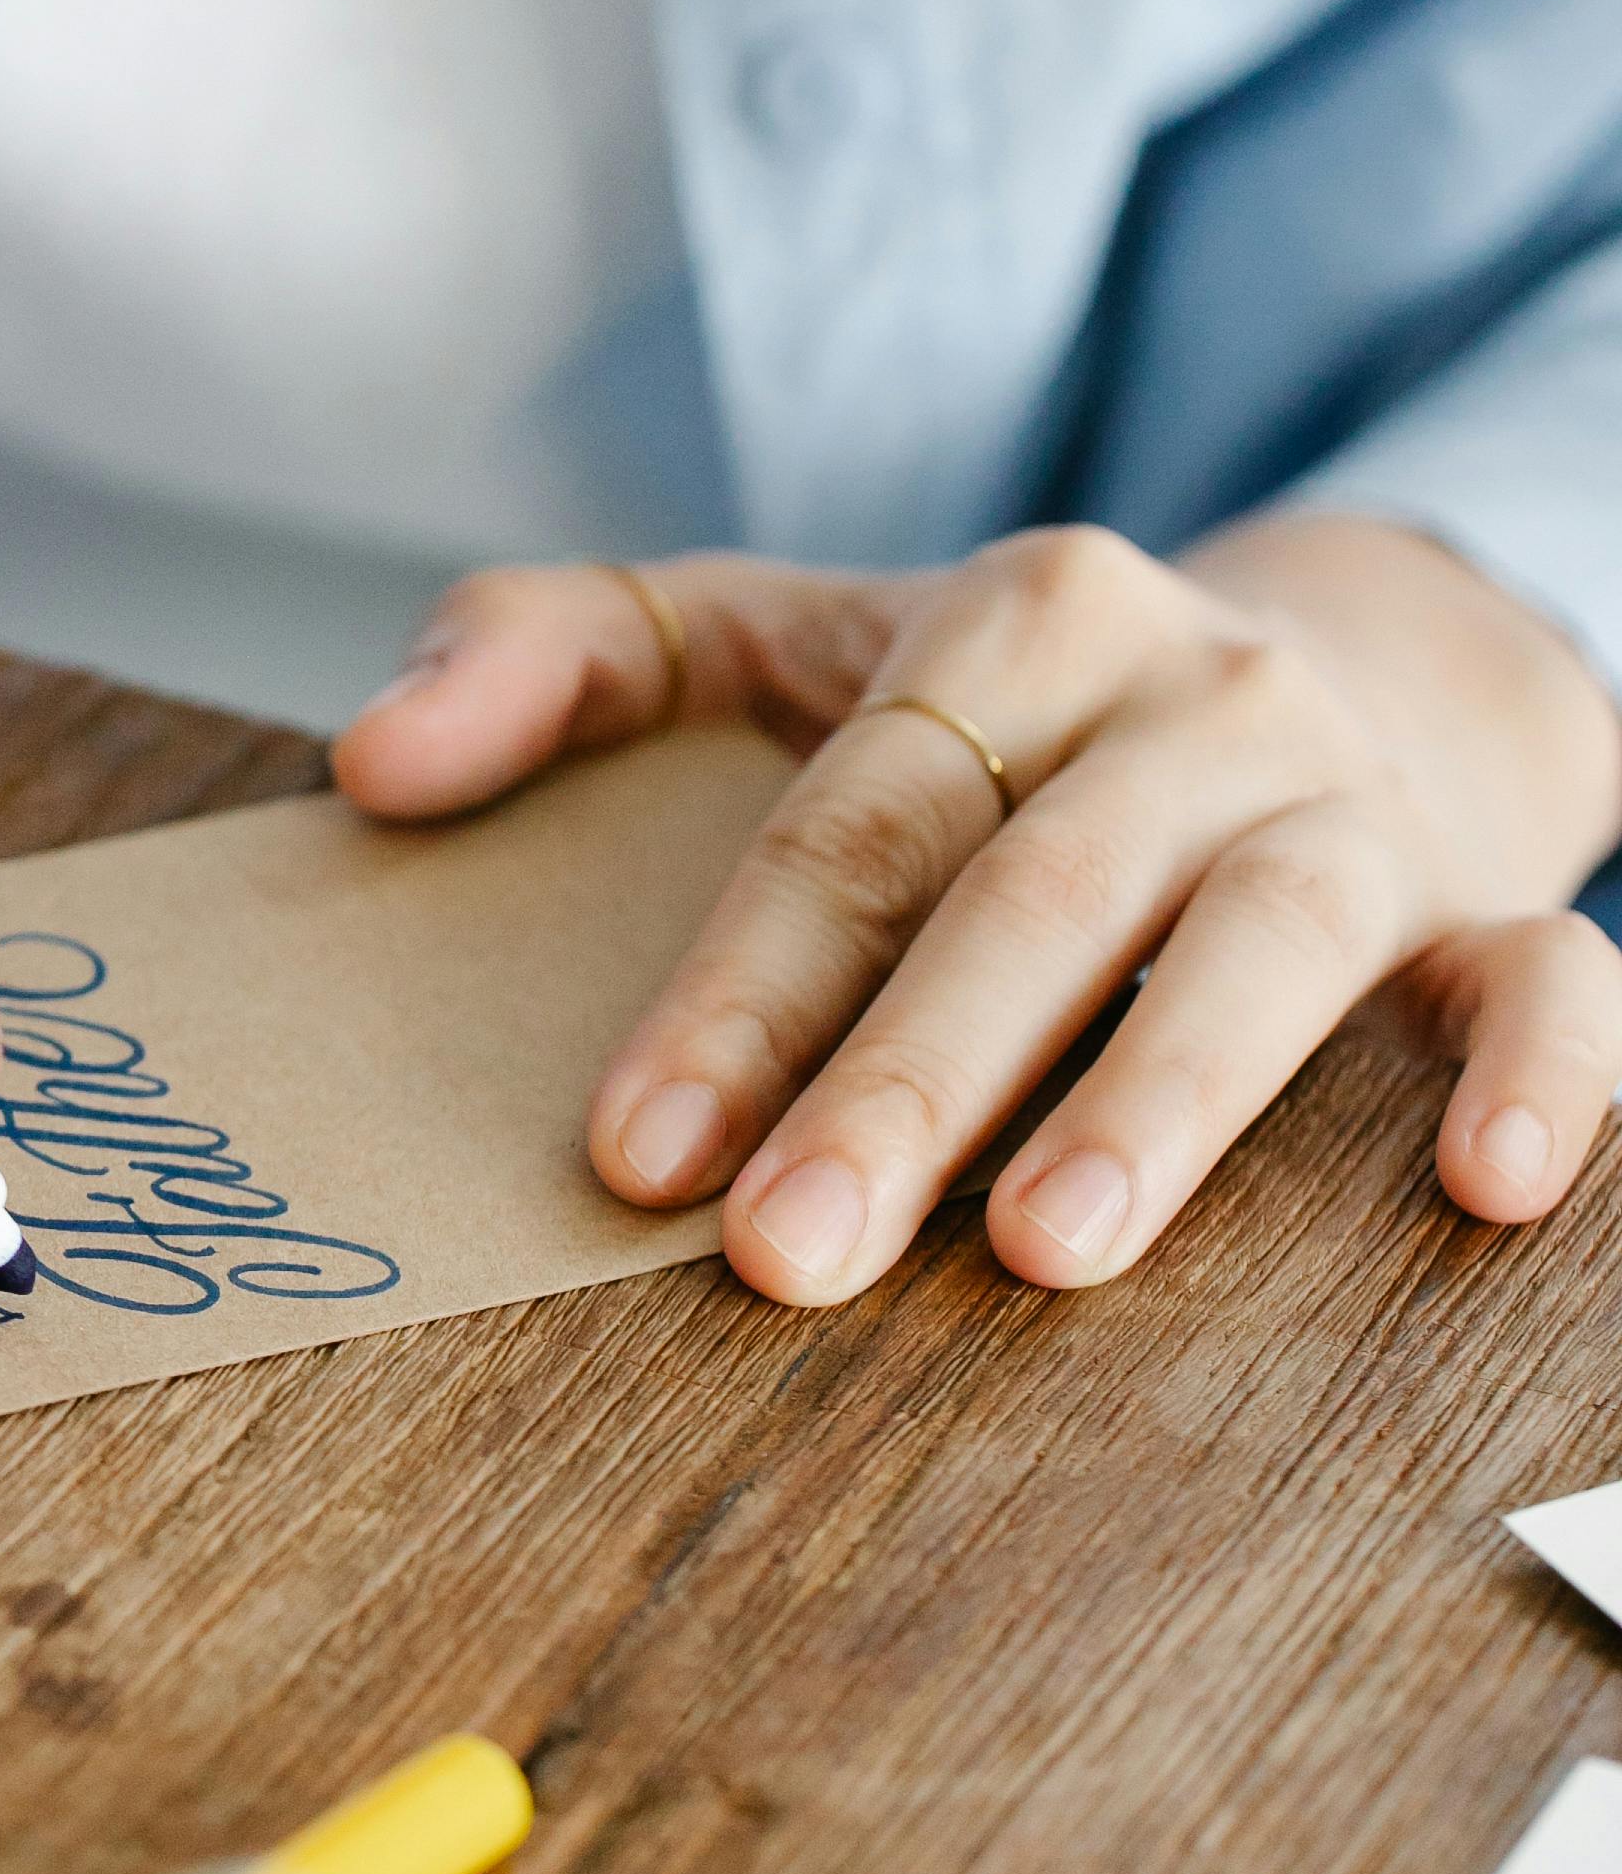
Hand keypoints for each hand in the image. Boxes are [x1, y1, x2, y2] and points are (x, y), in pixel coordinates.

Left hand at [333, 511, 1621, 1304]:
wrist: (1326, 667)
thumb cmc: (1000, 710)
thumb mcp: (776, 637)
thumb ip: (559, 656)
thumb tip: (371, 765)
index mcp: (1015, 618)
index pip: (857, 818)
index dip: (740, 987)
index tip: (632, 1153)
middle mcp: (1194, 691)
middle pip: (1033, 889)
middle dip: (900, 1079)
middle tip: (782, 1256)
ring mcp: (1352, 799)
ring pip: (1267, 936)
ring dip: (1160, 1097)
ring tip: (1046, 1252)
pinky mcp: (1492, 901)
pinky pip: (1555, 978)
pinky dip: (1542, 1073)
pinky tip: (1480, 1196)